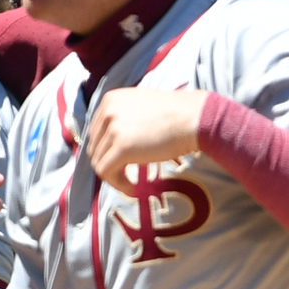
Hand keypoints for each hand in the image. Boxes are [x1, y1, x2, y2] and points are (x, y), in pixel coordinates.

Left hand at [86, 87, 208, 194]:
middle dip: (107, 163)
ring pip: (98, 161)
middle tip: (123, 175)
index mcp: (109, 100)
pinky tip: (132, 188)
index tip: (118, 162)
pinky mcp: (122, 147)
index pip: (95, 131)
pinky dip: (117, 184)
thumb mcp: (139, 107)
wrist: (194, 117)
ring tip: (130, 183)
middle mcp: (107, 111)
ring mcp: (113, 128)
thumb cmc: (174, 114)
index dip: (105, 150)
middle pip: (94, 147)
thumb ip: (122, 119)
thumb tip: (111, 144)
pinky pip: (106, 172)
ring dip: (113, 176)